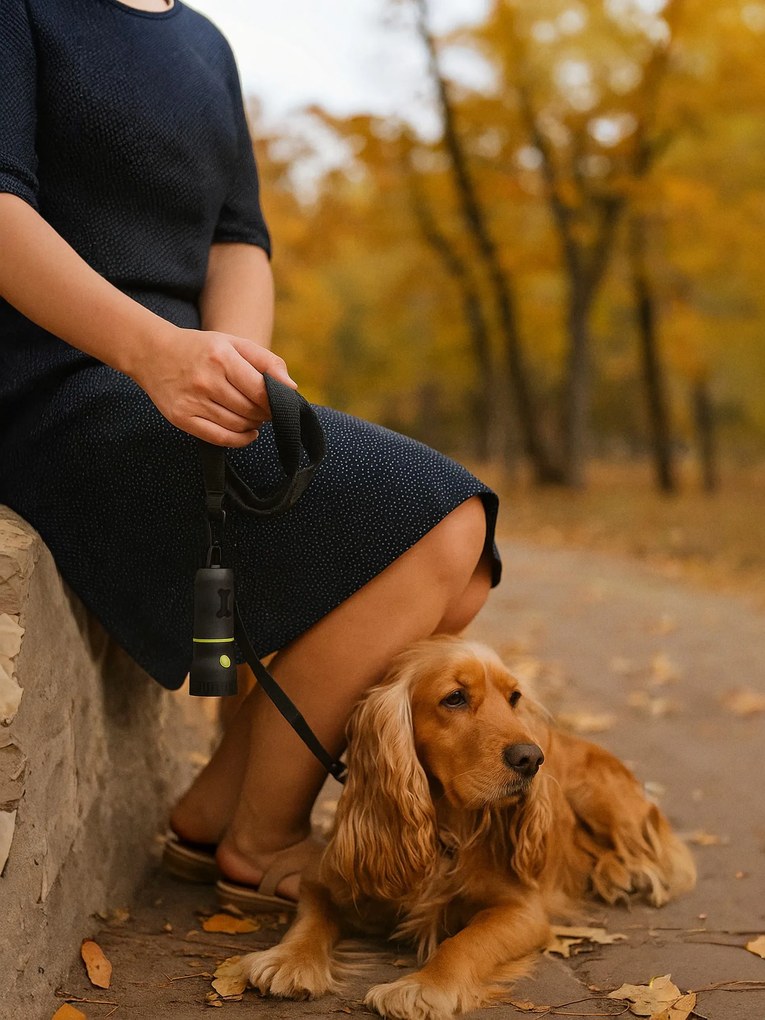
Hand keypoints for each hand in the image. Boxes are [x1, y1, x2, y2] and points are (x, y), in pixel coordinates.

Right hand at [130, 326, 296, 445]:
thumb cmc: (201, 349)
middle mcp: (205, 380)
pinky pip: (220, 438)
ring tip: (254, 416)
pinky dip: (240, 439)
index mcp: (221, 357)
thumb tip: (291, 388)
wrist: (153, 353)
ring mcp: (192, 401)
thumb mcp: (234, 343)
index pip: (261, 390)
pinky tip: (247, 432)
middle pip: (251, 410)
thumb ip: (266, 361)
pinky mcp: (181, 418)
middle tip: (265, 408)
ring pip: (238, 426)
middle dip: (265, 412)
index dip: (276, 400)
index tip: (279, 401)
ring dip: (253, 424)